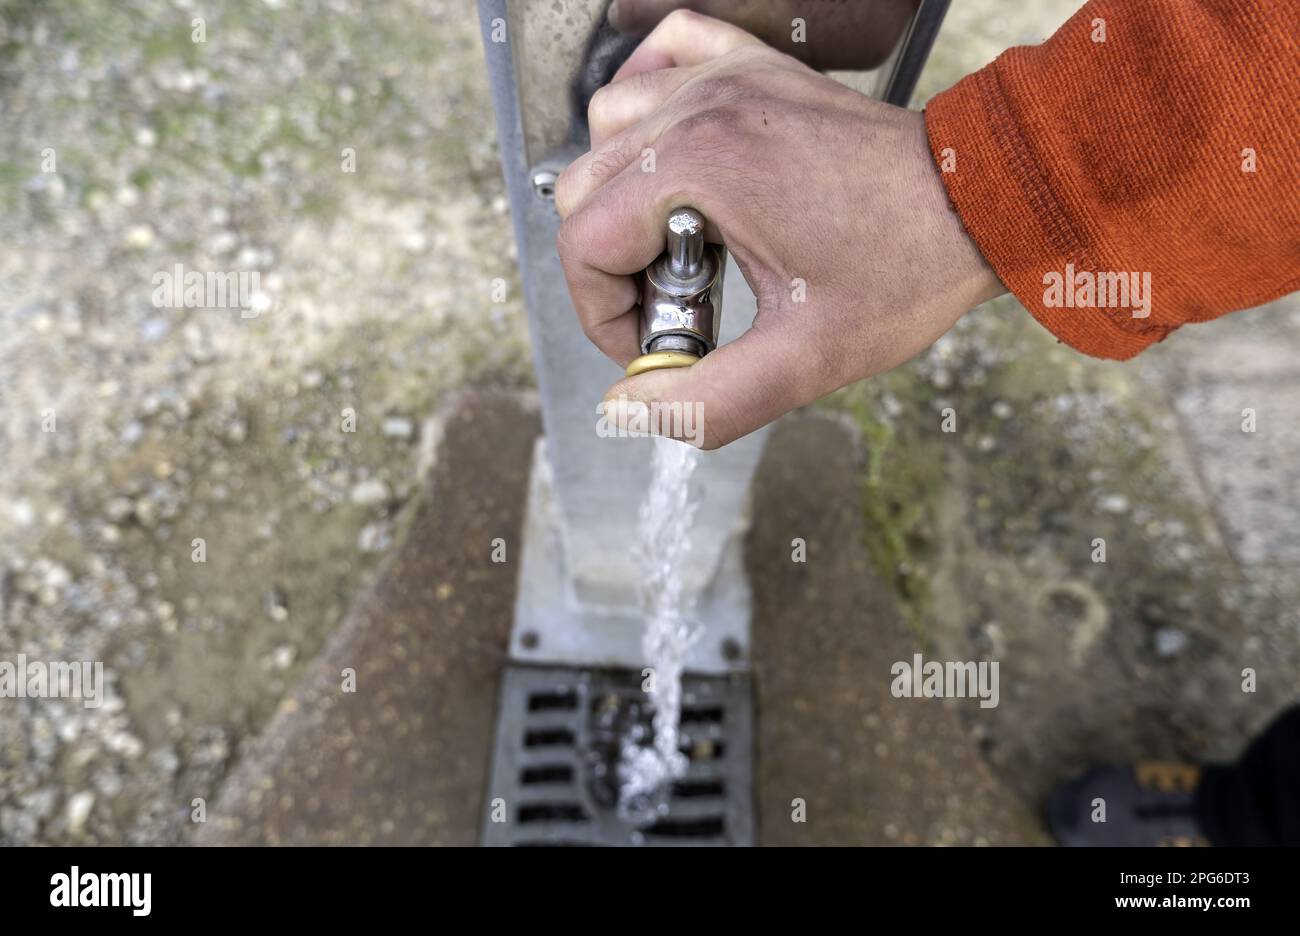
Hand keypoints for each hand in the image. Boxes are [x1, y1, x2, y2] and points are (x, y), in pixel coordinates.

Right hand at [556, 11, 1003, 448]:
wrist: (979, 199)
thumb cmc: (906, 268)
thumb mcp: (803, 361)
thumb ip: (706, 402)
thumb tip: (629, 411)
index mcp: (702, 167)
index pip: (584, 242)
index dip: (601, 313)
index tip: (651, 343)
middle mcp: (703, 107)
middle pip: (584, 186)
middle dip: (612, 264)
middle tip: (678, 304)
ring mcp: (727, 77)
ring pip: (609, 124)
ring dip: (621, 192)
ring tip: (682, 242)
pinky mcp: (754, 69)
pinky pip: (666, 57)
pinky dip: (650, 99)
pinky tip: (674, 151)